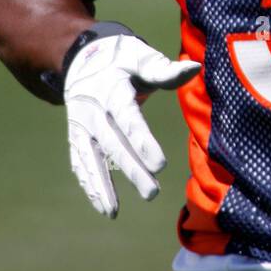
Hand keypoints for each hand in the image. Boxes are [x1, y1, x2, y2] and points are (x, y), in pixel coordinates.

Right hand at [64, 34, 200, 217]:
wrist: (80, 59)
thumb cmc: (121, 59)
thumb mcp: (141, 57)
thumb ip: (164, 70)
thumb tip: (195, 68)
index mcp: (111, 90)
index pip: (128, 119)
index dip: (143, 141)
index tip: (160, 165)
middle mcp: (92, 111)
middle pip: (112, 144)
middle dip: (131, 169)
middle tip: (152, 193)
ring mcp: (80, 126)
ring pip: (89, 159)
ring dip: (101, 186)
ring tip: (113, 213)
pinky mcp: (75, 137)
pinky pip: (80, 163)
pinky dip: (89, 185)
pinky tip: (103, 206)